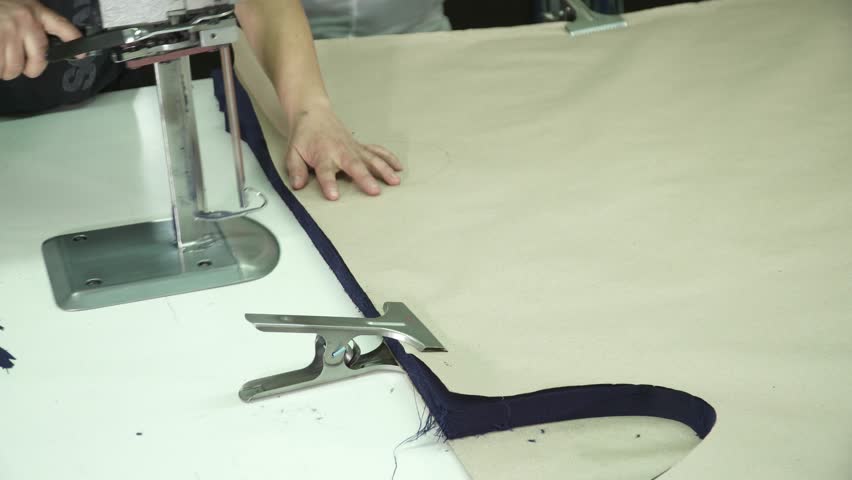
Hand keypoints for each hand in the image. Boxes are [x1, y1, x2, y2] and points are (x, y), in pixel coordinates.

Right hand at [0, 0, 79, 79]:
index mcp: (34, 11)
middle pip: (37, 60)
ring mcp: (7, 31)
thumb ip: (31, 23)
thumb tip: (37, 48)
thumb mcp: (17, 5)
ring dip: (6, 71)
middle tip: (19, 68)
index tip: (82, 53)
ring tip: (2, 65)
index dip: (73, 40)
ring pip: (14, 67)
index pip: (61, 26)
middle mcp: (24, 21)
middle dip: (29, 69)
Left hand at [285, 102, 402, 200]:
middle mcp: (341, 152)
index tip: (334, 196)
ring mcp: (353, 148)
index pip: (325, 171)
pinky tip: (399, 168)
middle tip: (375, 191)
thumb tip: (298, 185)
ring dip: (384, 170)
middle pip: (354, 166)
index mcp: (322, 155)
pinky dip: (389, 158)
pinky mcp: (360, 147)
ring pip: (371, 159)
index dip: (329, 183)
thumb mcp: (292, 152)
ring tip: (395, 181)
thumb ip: (295, 169)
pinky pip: (377, 152)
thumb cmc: (303, 136)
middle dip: (365, 178)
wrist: (313, 114)